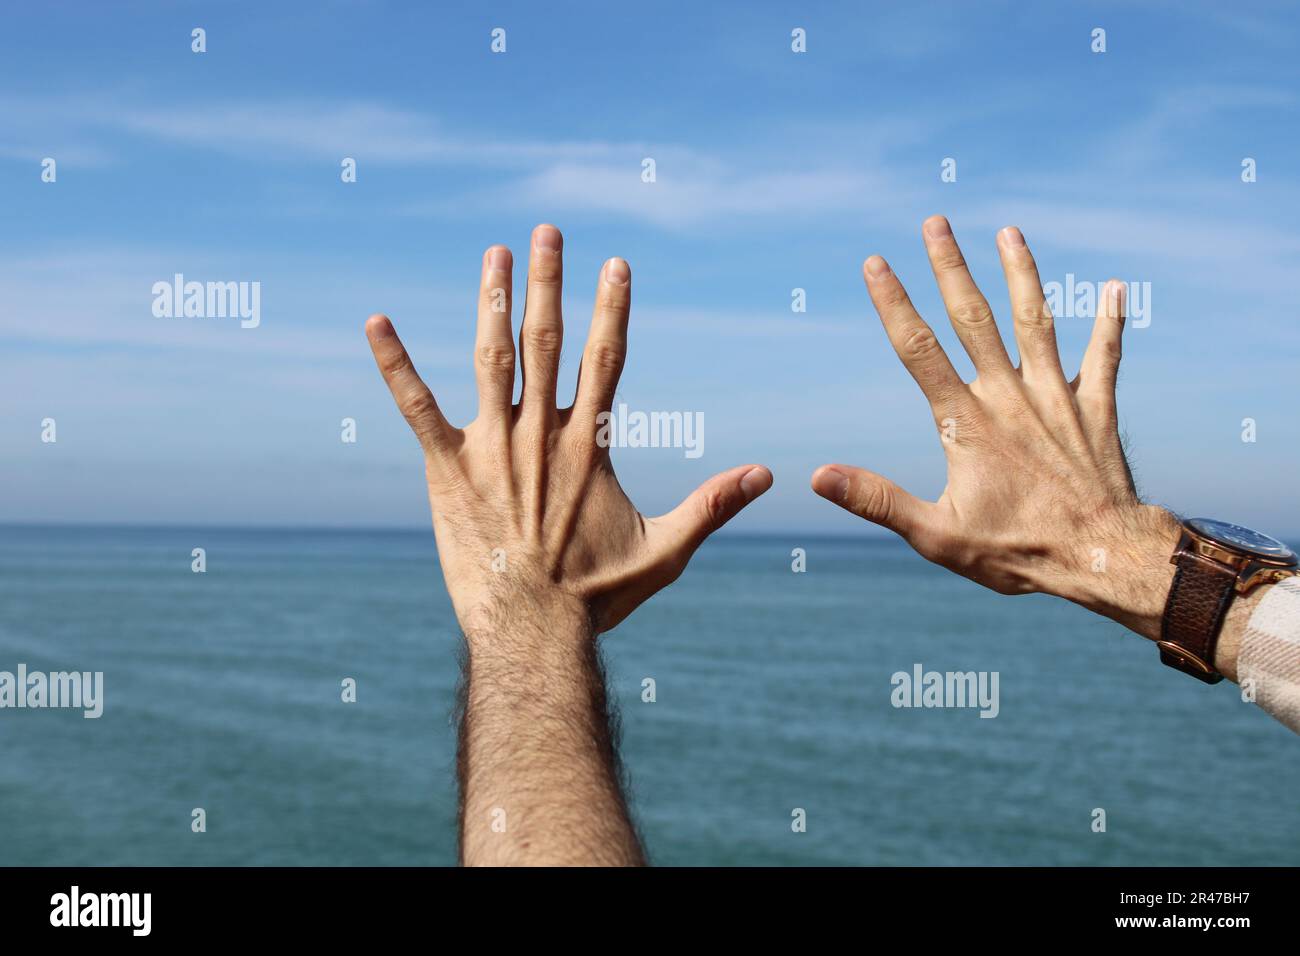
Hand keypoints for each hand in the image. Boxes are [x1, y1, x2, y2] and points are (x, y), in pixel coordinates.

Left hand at [366, 224, 771, 638]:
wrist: (533, 631)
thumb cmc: (598, 596)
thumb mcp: (665, 551)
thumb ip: (712, 506)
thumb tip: (767, 475)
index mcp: (589, 446)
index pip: (606, 360)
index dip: (611, 309)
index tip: (615, 264)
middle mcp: (541, 434)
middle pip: (547, 342)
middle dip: (549, 283)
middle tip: (547, 231)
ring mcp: (492, 447)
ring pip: (492, 359)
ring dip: (492, 301)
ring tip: (493, 254)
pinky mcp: (447, 469)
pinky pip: (416, 407)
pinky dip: (395, 363)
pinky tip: (375, 322)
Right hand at [812, 216, 1179, 639]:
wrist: (1102, 558)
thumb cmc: (1017, 551)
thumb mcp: (935, 534)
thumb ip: (876, 499)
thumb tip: (818, 476)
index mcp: (966, 422)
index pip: (919, 350)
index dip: (894, 303)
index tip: (876, 262)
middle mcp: (1009, 397)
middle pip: (973, 318)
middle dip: (952, 267)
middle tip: (936, 222)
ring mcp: (1056, 398)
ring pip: (1035, 322)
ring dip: (1021, 274)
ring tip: (1009, 232)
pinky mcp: (1096, 412)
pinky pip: (1105, 358)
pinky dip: (1110, 322)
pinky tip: (1114, 287)